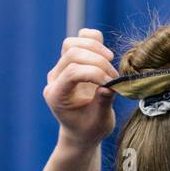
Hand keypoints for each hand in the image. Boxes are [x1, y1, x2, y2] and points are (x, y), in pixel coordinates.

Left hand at [42, 29, 118, 146]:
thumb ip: (103, 103)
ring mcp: (61, 67)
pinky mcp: (72, 60)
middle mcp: (55, 78)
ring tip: (110, 62)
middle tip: (114, 77)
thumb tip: (110, 85)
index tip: (112, 84)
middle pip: (72, 53)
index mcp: (56, 95)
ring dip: (95, 48)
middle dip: (98, 61)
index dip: (95, 73)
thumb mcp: (99, 122)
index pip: (72, 72)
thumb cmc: (90, 129)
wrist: (82, 130)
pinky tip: (106, 55)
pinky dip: (93, 40)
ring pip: (72, 43)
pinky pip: (79, 39)